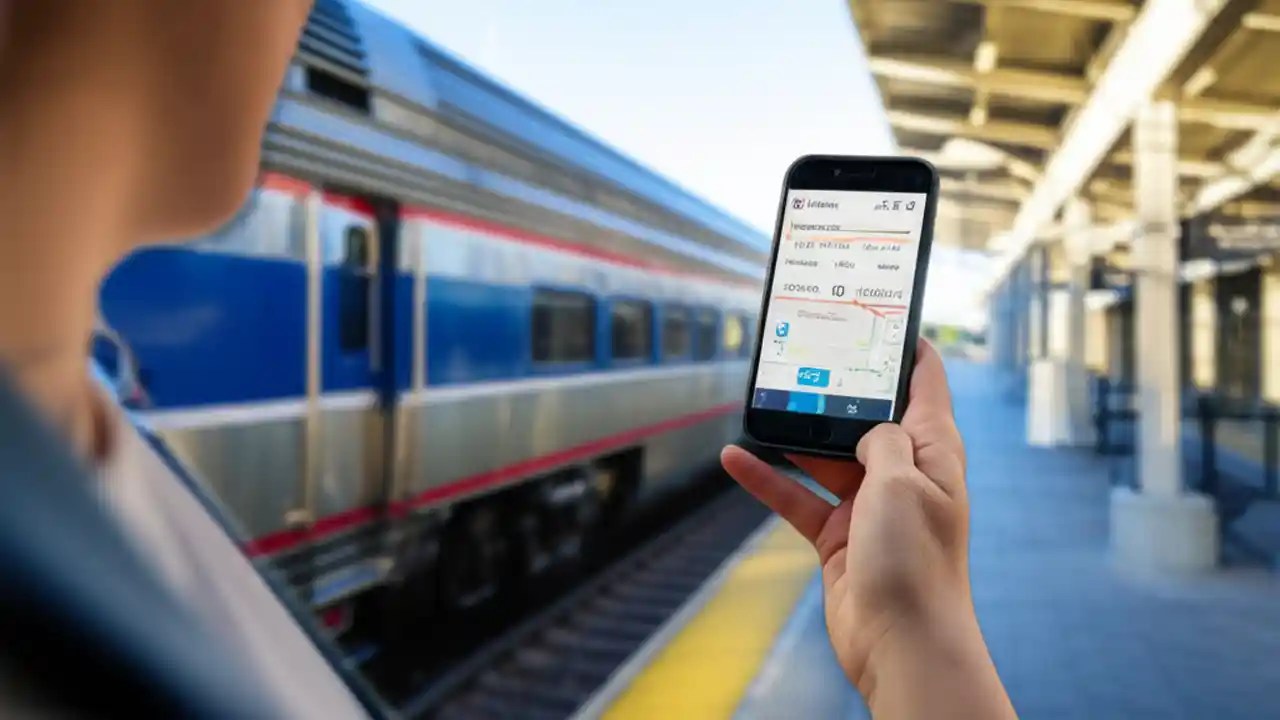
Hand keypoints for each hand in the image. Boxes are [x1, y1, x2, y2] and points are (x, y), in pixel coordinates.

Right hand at [722, 341, 1013, 717]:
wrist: (902, 643)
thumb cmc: (916, 562)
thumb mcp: (901, 482)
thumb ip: (880, 440)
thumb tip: (865, 428)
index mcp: (934, 451)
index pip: (925, 383)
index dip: (908, 347)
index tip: (884, 315)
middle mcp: (903, 473)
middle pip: (866, 416)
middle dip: (836, 389)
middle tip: (802, 353)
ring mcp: (869, 505)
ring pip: (824, 455)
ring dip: (793, 434)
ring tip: (759, 403)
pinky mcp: (838, 535)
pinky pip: (797, 496)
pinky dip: (768, 479)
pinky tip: (736, 458)